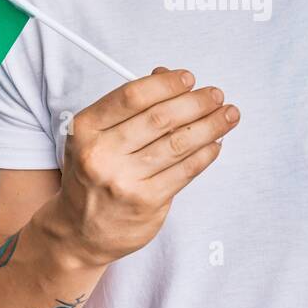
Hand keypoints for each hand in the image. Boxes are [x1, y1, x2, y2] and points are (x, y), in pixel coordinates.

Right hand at [53, 66, 239, 266]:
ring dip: (210, 126)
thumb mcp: (96, 135)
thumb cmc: (92, 175)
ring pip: (178, 144)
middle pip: (160, 118)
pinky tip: (215, 143)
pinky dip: (205, 154)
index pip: (133, 96)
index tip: (188, 79)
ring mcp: (124, 180)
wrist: (79, 231)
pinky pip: (185, 171)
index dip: (166, 84)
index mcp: (86, 129)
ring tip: (227, 116)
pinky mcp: (146, 202)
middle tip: (215, 95)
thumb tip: (165, 76)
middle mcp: (102, 154)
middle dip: (196, 102)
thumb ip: (129, 106)